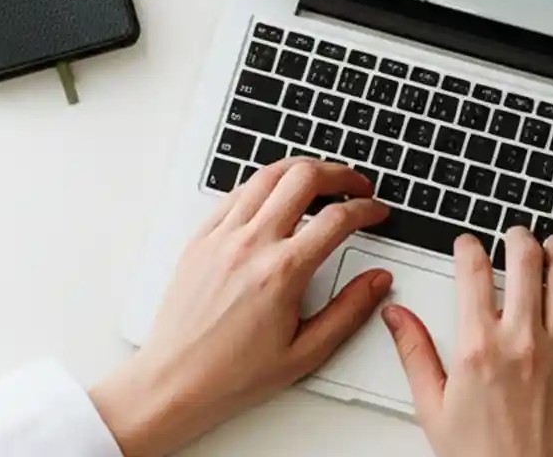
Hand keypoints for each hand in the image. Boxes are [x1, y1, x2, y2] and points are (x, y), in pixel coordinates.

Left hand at [90, 158, 391, 455]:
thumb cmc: (233, 375)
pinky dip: (264, 184)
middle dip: (340, 174)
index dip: (366, 208)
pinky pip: (237, 193)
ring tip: (321, 179)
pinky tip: (276, 195)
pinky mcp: (201, 239)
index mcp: (281, 273)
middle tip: (356, 185)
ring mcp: (221, 238)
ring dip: (302, 169)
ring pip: (268, 174)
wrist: (174, 383)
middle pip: (304, 178)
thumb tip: (378, 281)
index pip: (337, 218)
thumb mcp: (306, 353)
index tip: (376, 212)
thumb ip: (349, 311)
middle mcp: (250, 246)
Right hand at [383, 228, 552, 456]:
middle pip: (526, 264)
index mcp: (479, 347)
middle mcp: (522, 342)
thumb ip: (414, 353)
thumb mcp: (432, 407)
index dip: (469, 248)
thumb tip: (397, 317)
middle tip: (516, 232)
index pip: (474, 274)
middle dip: (519, 238)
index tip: (468, 244)